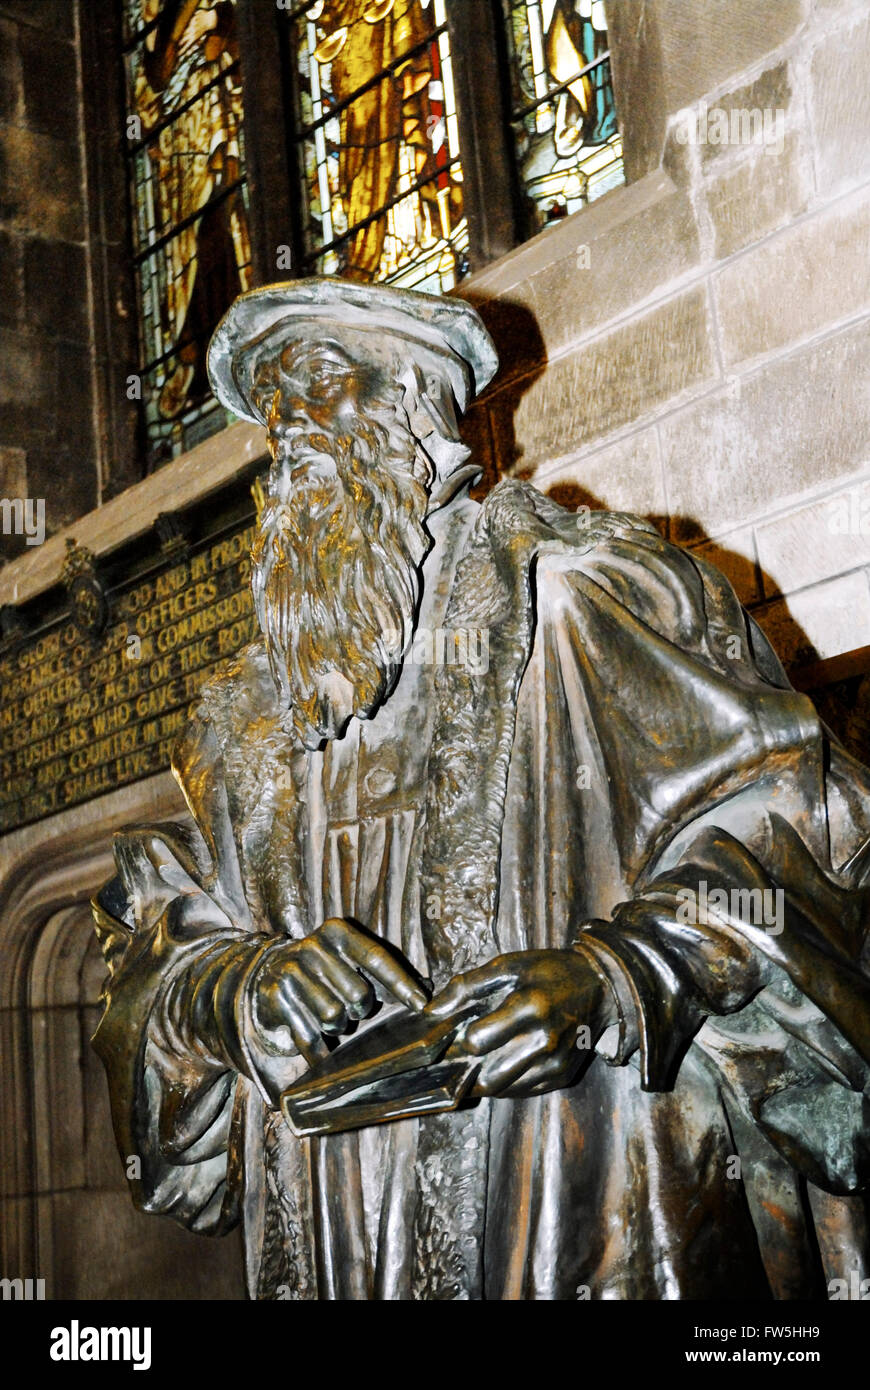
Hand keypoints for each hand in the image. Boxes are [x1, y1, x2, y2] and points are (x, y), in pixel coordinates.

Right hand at [253, 918, 427, 1064]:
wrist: (264, 978)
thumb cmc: (322, 974)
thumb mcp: (350, 963)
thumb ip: (385, 973)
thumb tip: (428, 990)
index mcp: (337, 933)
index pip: (377, 958)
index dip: (401, 983)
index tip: (423, 1005)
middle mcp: (313, 947)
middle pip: (358, 994)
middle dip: (360, 1010)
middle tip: (351, 1010)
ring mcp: (290, 971)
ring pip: (333, 1016)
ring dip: (337, 1026)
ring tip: (330, 1019)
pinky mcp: (274, 996)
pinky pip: (308, 1036)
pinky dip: (319, 1051)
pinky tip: (322, 1054)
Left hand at [427, 950, 615, 1096]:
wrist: (599, 987)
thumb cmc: (550, 972)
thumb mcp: (509, 965)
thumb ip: (468, 985)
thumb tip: (432, 1011)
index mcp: (530, 1006)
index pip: (478, 1040)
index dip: (463, 1036)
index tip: (462, 1029)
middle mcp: (545, 1040)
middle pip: (487, 1076)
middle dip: (470, 1065)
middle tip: (467, 1051)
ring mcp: (555, 1063)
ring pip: (502, 1089)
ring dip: (485, 1076)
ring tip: (485, 1056)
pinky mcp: (562, 1077)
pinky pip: (521, 1091)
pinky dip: (507, 1081)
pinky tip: (506, 1060)